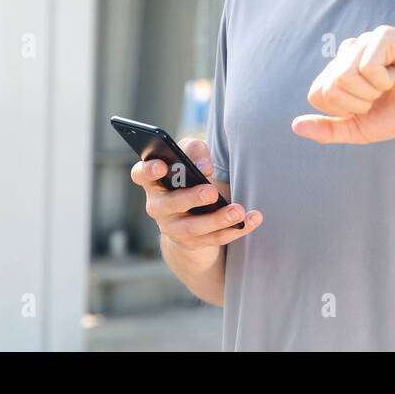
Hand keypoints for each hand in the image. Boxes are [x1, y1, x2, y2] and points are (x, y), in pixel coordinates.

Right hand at [130, 138, 261, 250]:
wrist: (191, 211)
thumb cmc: (187, 174)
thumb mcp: (188, 156)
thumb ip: (194, 151)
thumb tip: (204, 167)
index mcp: (153, 181)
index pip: (141, 174)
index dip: (148, 170)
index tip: (162, 165)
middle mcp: (158, 206)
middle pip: (170, 204)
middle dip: (191, 198)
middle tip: (211, 191)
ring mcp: (173, 228)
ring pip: (194, 227)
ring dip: (217, 220)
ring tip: (238, 211)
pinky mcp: (192, 242)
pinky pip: (215, 238)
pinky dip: (237, 229)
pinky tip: (253, 218)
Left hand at [291, 25, 394, 143]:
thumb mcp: (361, 129)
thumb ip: (329, 129)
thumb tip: (296, 126)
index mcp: (337, 71)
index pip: (317, 94)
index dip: (342, 110)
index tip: (367, 106)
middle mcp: (347, 52)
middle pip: (330, 87)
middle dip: (359, 103)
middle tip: (381, 95)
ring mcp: (365, 40)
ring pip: (346, 76)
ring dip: (372, 91)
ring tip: (390, 83)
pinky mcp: (384, 35)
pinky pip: (367, 66)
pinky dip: (385, 79)